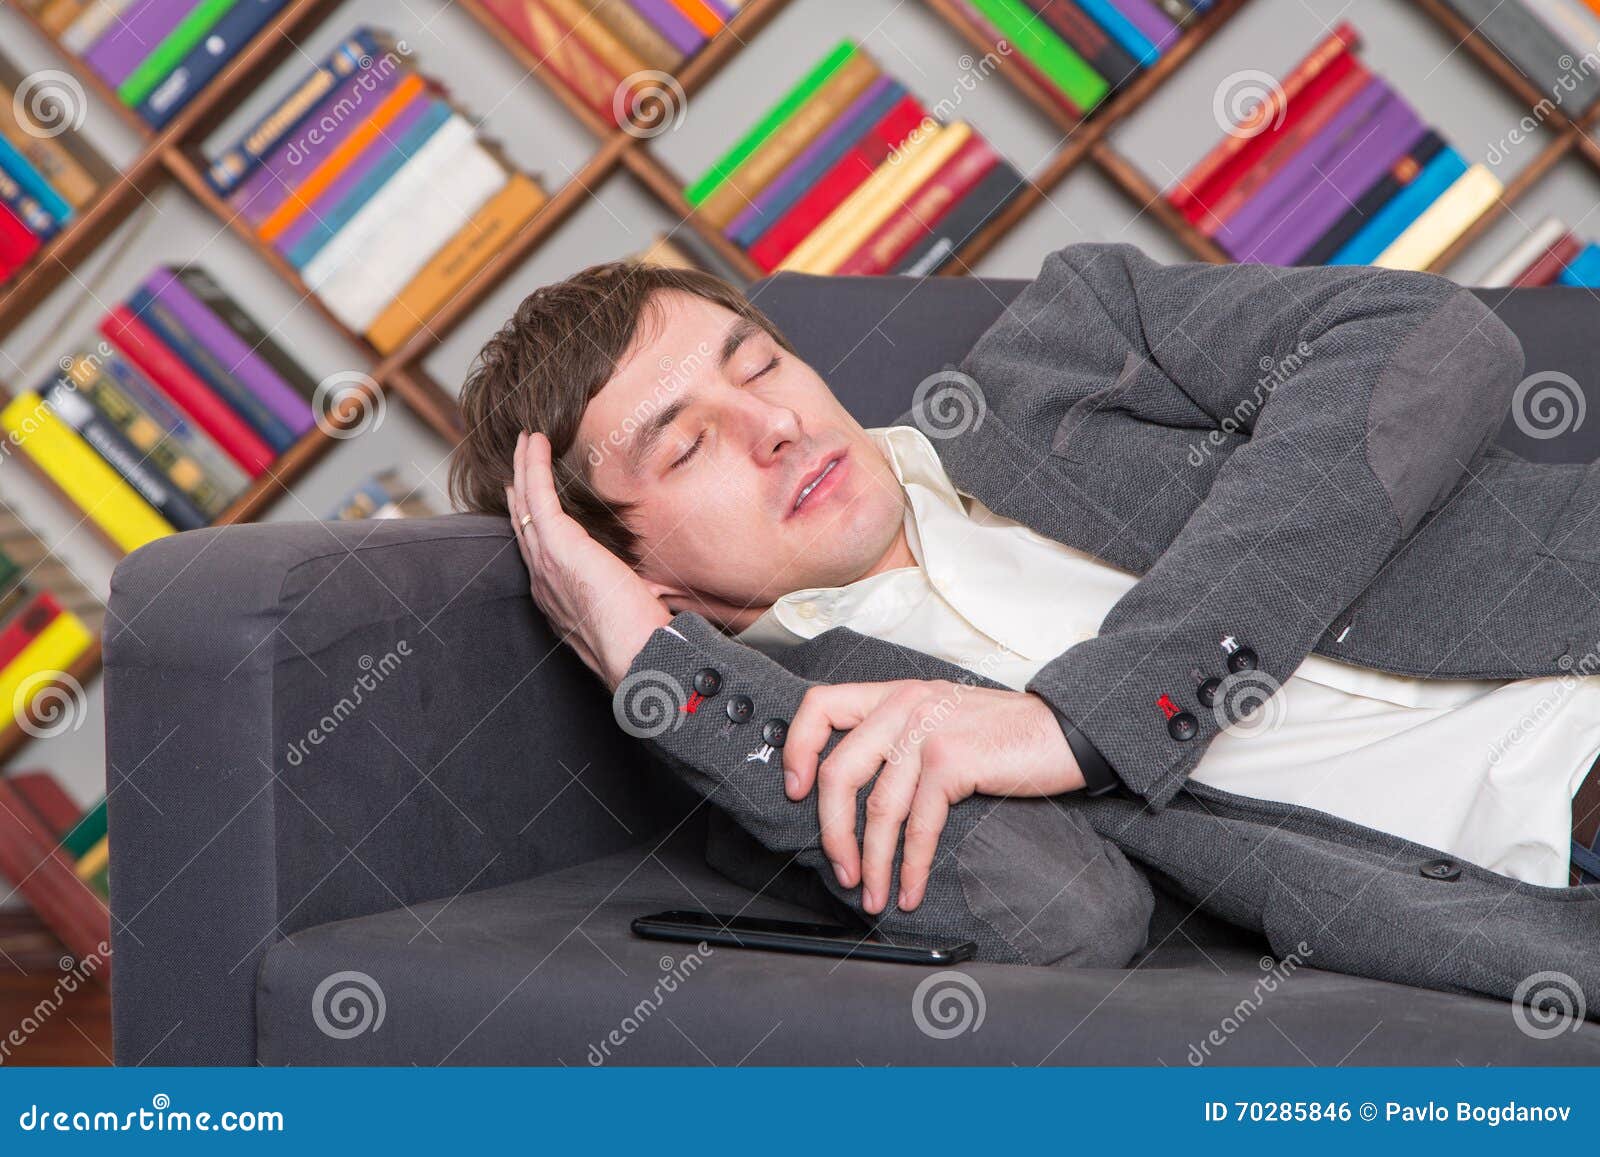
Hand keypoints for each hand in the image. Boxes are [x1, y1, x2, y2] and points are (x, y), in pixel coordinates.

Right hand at [507, 430, 671, 687]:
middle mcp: (543, 579)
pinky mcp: (558, 545)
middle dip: (519, 488)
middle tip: (519, 458)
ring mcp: (546, 562)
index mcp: (557, 596)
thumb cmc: (644, 642)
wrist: (639, 657)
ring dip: (523, 468)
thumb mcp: (632, 611)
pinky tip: (534, 441)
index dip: (532, 519)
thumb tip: (654, 586)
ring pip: (525, 504)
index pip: (537, 549)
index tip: (532, 495)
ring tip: (524, 441)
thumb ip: (630, 593)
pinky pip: (537, 496)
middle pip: (523, 522)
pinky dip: (532, 466)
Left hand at [782, 680, 1083, 914]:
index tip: (795, 791)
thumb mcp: (941, 719)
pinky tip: (909, 889)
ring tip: (873, 893)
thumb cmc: (1005, 736)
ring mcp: (927, 729)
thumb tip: (856, 796)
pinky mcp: (951, 760)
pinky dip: (910, 866)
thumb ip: (899, 738)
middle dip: (831, 830)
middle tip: (841, 869)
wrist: (1065, 732)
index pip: (820, 706)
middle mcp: (904, 704)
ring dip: (871, 862)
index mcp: (894, 694)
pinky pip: (918, 825)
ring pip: (877, 807)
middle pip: (838, 770)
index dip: (797, 750)